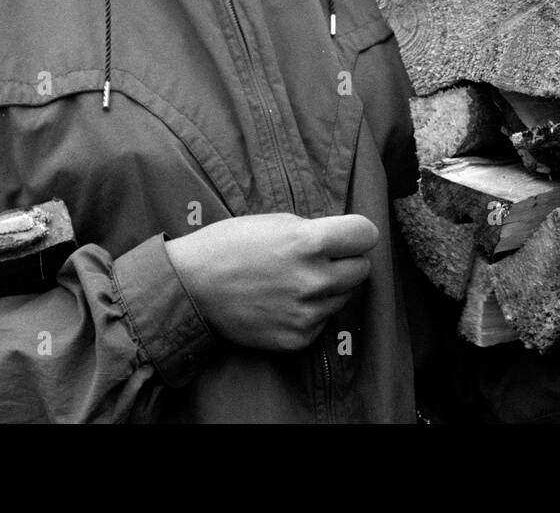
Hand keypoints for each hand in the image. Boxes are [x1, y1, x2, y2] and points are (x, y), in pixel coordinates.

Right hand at [164, 213, 378, 351]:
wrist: (192, 287)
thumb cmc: (231, 244)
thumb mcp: (276, 221)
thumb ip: (314, 231)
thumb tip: (344, 239)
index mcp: (309, 242)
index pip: (367, 235)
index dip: (358, 233)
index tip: (350, 236)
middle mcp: (314, 279)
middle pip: (362, 269)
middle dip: (347, 261)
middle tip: (322, 258)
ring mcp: (306, 313)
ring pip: (344, 297)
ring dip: (329, 288)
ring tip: (297, 281)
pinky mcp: (297, 338)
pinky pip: (322, 322)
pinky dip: (311, 312)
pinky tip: (285, 302)